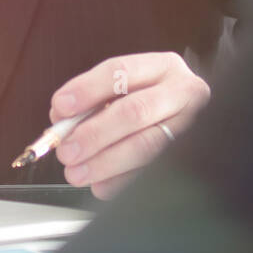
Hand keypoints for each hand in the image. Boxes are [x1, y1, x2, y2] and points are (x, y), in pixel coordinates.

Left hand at [49, 52, 211, 199]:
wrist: (186, 119)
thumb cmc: (148, 102)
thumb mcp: (124, 90)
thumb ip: (92, 101)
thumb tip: (61, 119)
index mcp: (162, 67)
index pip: (121, 71)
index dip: (88, 89)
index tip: (60, 107)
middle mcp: (183, 92)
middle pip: (135, 111)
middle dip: (95, 133)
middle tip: (67, 151)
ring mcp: (191, 126)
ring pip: (146, 146)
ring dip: (104, 162)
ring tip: (77, 173)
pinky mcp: (190, 158)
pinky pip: (151, 174)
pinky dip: (121, 183)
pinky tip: (101, 185)